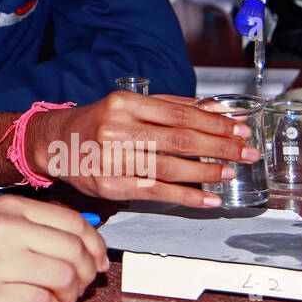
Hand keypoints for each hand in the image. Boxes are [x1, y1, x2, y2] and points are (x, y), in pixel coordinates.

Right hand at [0, 196, 107, 301]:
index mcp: (9, 209)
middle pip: (75, 251)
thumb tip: (72, 241)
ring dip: (72, 292)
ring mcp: (1, 262)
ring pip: (66, 277)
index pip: (73, 223)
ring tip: (62, 297)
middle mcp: (9, 231)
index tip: (96, 259)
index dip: (94, 244)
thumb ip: (25, 225)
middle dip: (87, 272)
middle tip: (82, 283)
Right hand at [22, 93, 260, 206]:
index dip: (214, 123)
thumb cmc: (95, 123)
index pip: (179, 114)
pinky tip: (208, 198)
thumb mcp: (127, 105)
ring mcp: (112, 159)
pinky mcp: (110, 185)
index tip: (240, 128)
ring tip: (230, 172)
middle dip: (220, 147)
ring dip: (207, 172)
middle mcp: (117, 129)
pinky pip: (157, 192)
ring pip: (171, 168)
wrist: (53, 144)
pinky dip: (187, 197)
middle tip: (247, 151)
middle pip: (180, 140)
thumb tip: (215, 112)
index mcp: (124, 104)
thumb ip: (169, 107)